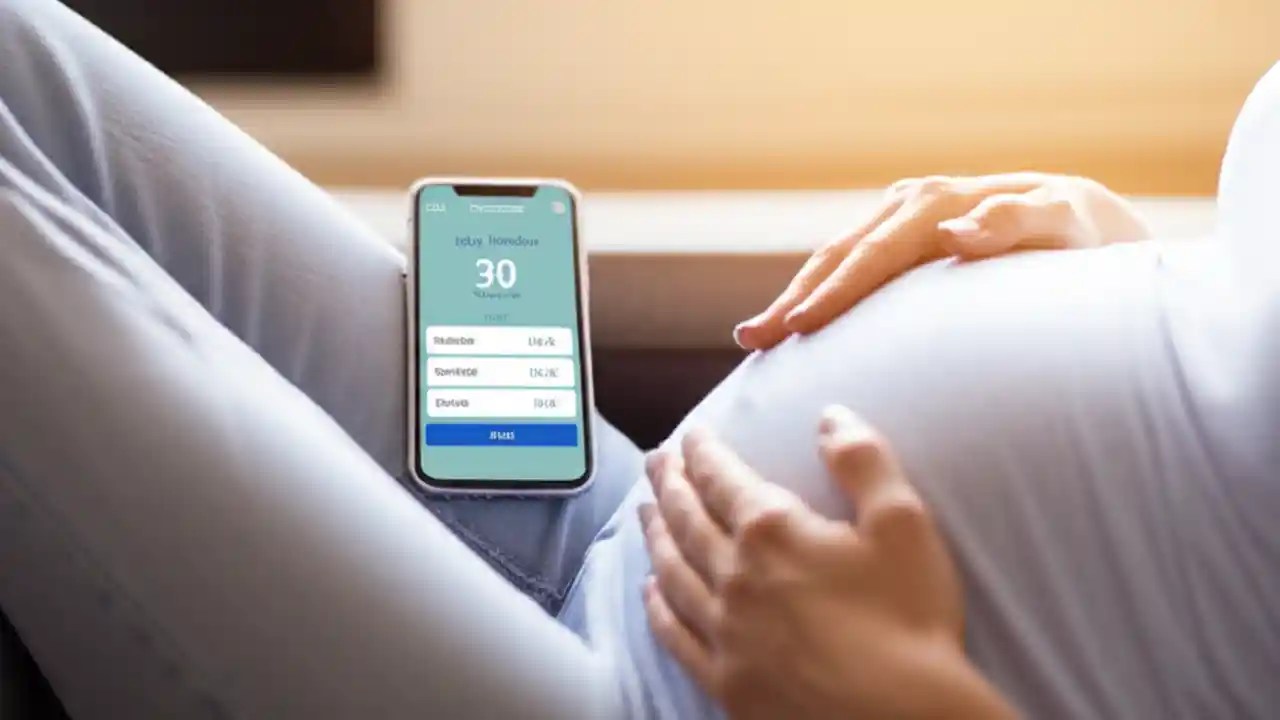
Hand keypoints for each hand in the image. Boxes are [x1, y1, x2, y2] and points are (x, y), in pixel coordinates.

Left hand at [640, 407, 1016, 719]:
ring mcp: (724, 631)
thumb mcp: (902, 523)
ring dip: (656, 536)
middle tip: (654, 461)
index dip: (702, 451)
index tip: (690, 435)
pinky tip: (650, 592)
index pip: (721, 478)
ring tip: (644, 513)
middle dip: (668, 484)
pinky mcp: (725, 680)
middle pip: (686, 519)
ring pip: (673, 572)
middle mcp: (734, 576)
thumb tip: (829, 415)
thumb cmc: (910, 620)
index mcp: (772, 532)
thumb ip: (863, 460)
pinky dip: (657, 608)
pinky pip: (676, 636)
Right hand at [734, 173, 1150, 348]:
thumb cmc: (1079, 234)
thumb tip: (954, 232)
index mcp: (937, 202)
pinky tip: (794, 324)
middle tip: (753, 341)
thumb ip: (1017, 223)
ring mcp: (898, 219)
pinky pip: (848, 266)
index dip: (834, 291)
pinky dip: (817, 294)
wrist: (1085, 222)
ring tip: (755, 338)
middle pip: (839, 256)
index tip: (799, 327)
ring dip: (795, 298)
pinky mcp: (896, 238)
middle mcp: (909, 203)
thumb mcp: (1065, 224)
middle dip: (794, 299)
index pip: (873, 254)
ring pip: (834, 260)